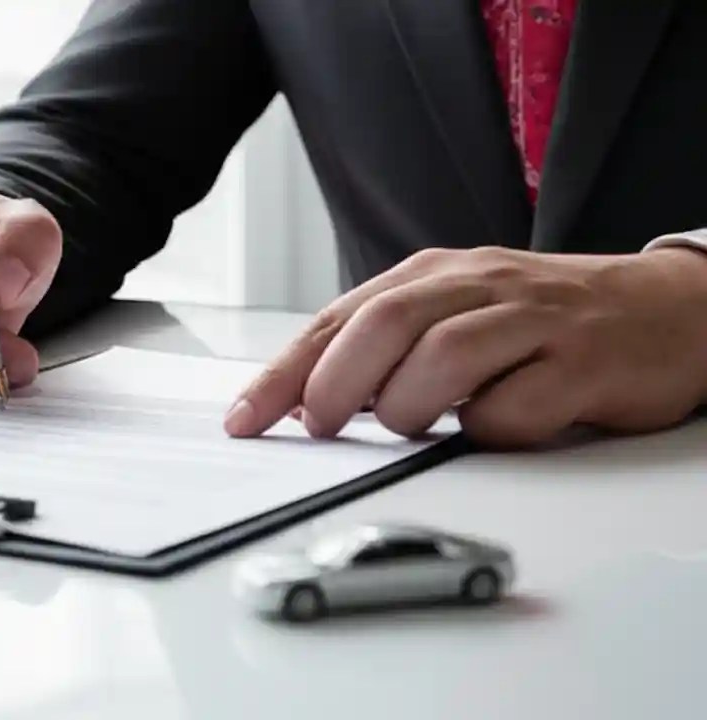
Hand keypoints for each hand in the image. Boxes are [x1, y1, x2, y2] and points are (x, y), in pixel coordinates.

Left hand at [224, 246, 706, 446]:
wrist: (667, 309)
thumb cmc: (541, 321)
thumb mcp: (455, 315)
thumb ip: (385, 348)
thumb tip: (305, 400)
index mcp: (434, 275)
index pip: (338, 319)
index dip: (284, 373)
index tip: (243, 419)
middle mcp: (478, 285)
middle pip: (383, 326)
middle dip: (335, 385)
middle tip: (321, 428)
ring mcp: (533, 319)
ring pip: (443, 357)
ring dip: (409, 406)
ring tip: (410, 428)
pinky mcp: (583, 362)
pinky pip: (517, 405)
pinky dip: (487, 430)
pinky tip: (490, 429)